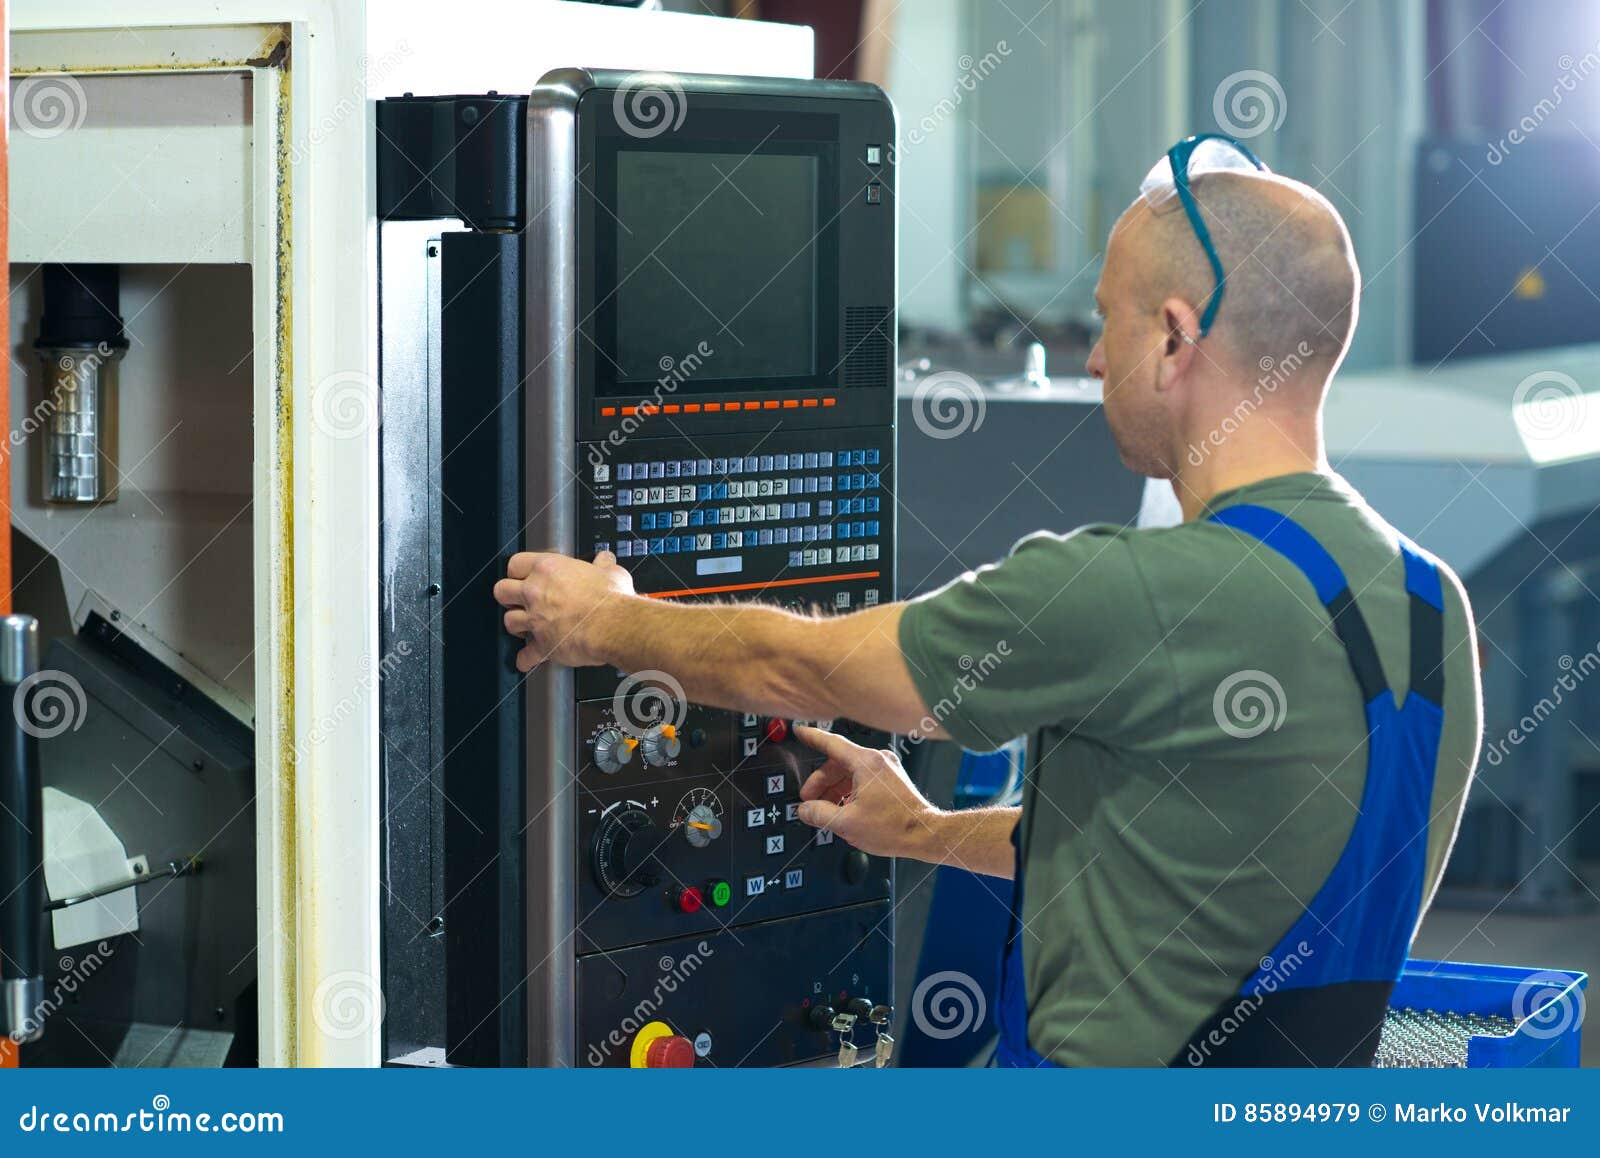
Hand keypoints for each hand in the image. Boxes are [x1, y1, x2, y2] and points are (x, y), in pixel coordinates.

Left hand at [494, 551, 636, 671]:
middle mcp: (536, 592)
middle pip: (502, 591)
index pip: (516, 563)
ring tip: (524, 627)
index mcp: (548, 569)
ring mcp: (536, 619)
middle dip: (508, 597)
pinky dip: (526, 660)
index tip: (524, 575)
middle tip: (517, 600)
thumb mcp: (611, 572)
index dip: (518, 571)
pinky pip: (526, 656)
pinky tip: (528, 660)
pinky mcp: (543, 644)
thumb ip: (603, 566)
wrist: (613, 626)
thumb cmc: (610, 599)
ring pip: (508, 621)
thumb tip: (605, 561)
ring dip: (516, 625)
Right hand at [793, 725, 944, 859]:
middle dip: (820, 781)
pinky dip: (849, 790)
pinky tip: (843, 807)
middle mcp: (878, 760)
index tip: (799, 732)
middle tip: (808, 799)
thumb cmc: (895, 828)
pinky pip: (862, 778)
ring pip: (850, 771)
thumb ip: (819, 814)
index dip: (811, 738)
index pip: (831, 743)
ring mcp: (887, 769)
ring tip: (825, 808)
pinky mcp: (892, 779)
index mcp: (866, 763)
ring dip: (834, 788)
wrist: (925, 834)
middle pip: (838, 762)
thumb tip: (805, 810)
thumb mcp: (846, 823)